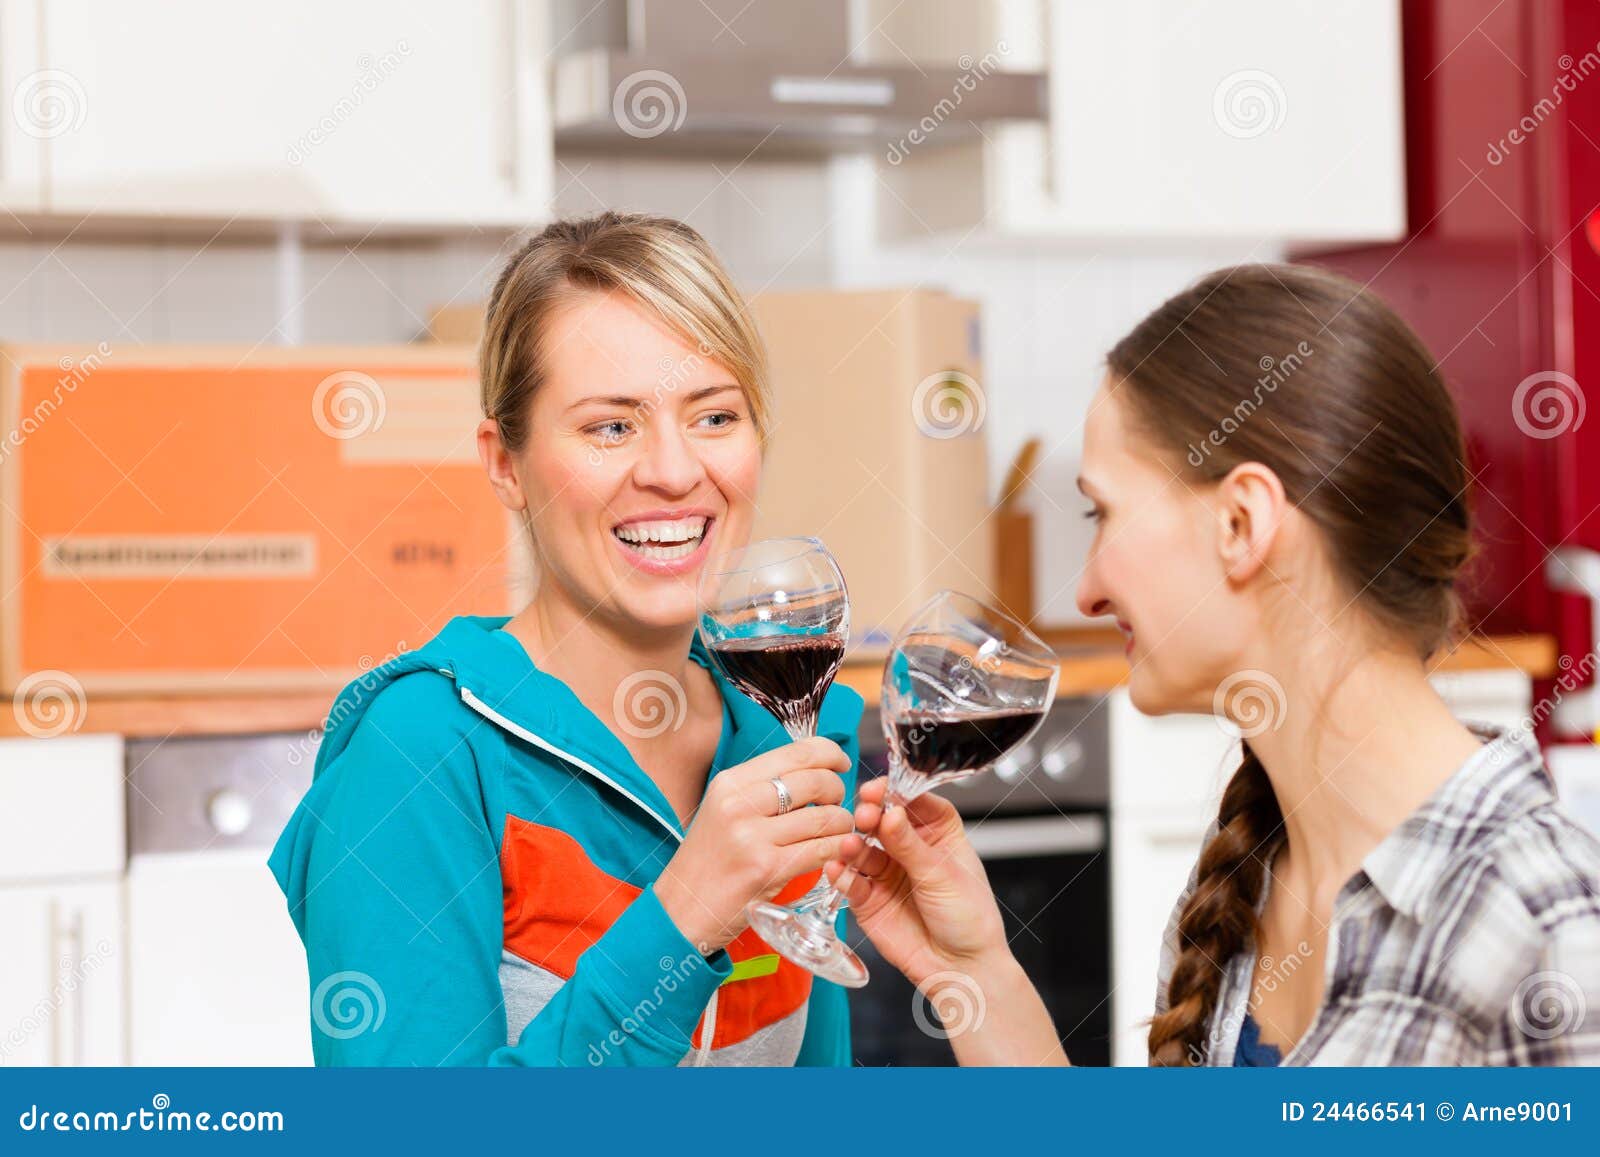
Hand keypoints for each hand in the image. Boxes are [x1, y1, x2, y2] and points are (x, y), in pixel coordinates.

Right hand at [655, 736, 853, 952]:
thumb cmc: (708, 861)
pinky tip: (834, 852)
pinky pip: (821, 850)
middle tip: (836, 804)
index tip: (840, 764)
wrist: (681, 910)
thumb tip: (813, 769)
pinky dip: (838, 849)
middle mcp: (739, 803)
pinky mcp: (767, 869)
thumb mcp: (723, 809)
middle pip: (816, 781)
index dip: (830, 754)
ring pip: (824, 817)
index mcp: (731, 782)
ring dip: (842, 824)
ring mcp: (752, 837)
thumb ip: (762, 788)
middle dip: (838, 791)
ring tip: (836, 832)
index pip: (797, 752)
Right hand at [824, 776, 1011, 990]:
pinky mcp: (869, 900)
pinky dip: (841, 874)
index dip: (896, 793)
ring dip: (853, 844)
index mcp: (938, 834)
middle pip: (882, 821)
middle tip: (865, 815)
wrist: (961, 969)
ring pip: (862, 849)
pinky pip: (850, 881)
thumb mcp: (943, 876)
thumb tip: (890, 812)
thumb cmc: (970, 920)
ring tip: (849, 844)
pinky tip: (838, 869)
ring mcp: (887, 873)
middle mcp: (909, 849)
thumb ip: (910, 845)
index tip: (881, 790)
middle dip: (870, 815)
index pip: (913, 802)